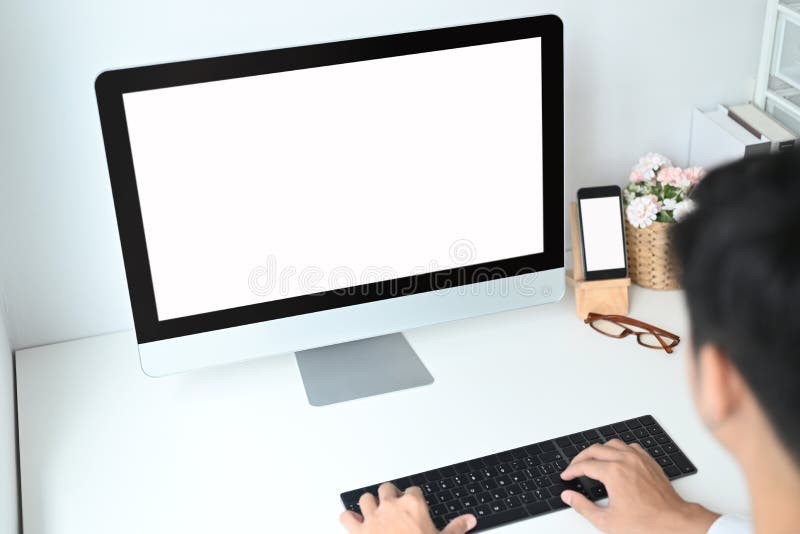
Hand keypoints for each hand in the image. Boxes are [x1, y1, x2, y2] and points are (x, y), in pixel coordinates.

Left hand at [339, 483, 476, 533]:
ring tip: (374, 511)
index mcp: (413, 505)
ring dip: (369, 504)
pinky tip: (354, 523)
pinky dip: (349, 520)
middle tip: (394, 506)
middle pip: (386, 489)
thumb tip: (469, 520)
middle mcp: (391, 506)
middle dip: (390, 495)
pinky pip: (346, 518)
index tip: (415, 505)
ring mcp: (373, 517)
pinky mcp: (358, 531)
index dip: (414, 498)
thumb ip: (457, 528)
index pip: (413, 490)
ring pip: (365, 499)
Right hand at [559, 439, 718, 533]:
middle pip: (595, 449)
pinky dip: (618, 449)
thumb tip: (569, 496)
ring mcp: (639, 459)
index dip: (572, 470)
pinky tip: (616, 457)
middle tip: (575, 467)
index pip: (585, 465)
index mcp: (613, 473)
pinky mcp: (649, 462)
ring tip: (592, 459)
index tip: (567, 475)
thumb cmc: (647, 523)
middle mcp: (625, 460)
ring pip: (612, 444)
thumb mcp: (607, 521)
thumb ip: (583, 507)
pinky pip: (630, 447)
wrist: (674, 523)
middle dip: (581, 457)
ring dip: (599, 450)